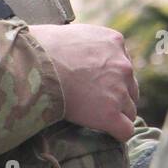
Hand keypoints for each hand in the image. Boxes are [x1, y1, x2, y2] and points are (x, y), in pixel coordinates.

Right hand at [27, 23, 138, 140]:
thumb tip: (79, 54)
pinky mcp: (110, 114)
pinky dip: (118, 133)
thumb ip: (87, 44)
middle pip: (130, 88)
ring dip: (117, 115)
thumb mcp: (74, 33)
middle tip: (96, 103)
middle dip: (117, 96)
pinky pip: (126, 130)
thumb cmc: (43, 48)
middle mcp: (123, 65)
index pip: (123, 65)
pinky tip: (107, 134)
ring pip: (130, 110)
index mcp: (115, 42)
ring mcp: (119, 90)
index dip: (110, 78)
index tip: (96, 85)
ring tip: (97, 119)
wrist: (36, 66)